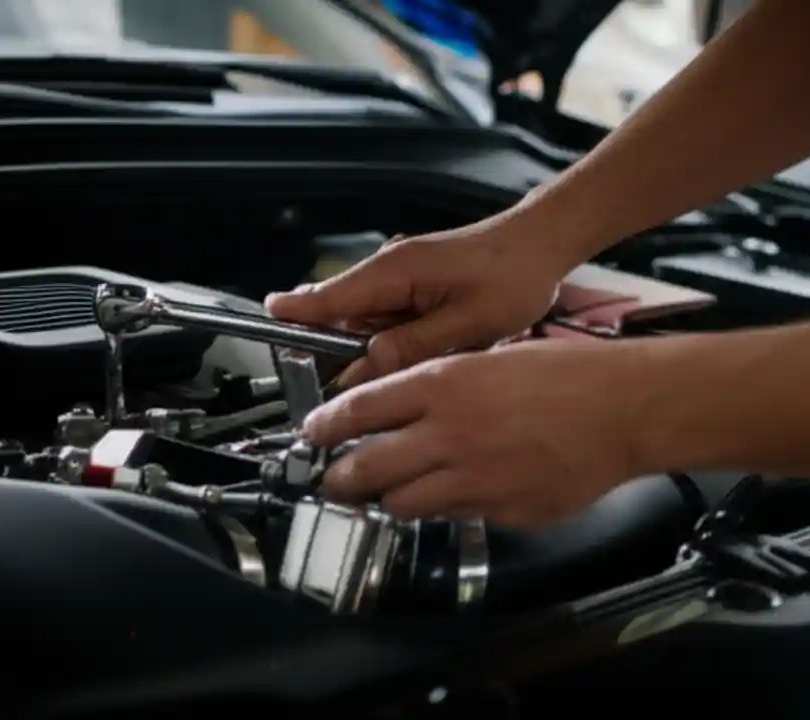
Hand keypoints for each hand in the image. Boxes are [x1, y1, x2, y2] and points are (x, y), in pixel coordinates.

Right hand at [264, 218, 567, 385]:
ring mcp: (402, 276)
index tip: (266, 327)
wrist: (543, 243)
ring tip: (398, 368)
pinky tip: (418, 353)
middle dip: (339, 352)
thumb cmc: (514, 275)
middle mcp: (389, 269)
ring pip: (366, 322)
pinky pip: (389, 317)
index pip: (328, 298)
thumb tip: (367, 366)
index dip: (295, 316)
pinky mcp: (416, 285)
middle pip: (341, 316)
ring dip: (373, 349)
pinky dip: (393, 339)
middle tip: (345, 390)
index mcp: (394, 272)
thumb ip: (412, 346)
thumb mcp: (466, 324)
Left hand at [301, 340, 641, 528]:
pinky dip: (444, 507)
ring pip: (399, 503)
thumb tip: (398, 407)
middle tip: (331, 479)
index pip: (360, 408)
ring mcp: (472, 478)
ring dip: (387, 498)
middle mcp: (448, 433)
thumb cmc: (566, 375)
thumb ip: (438, 387)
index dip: (326, 425)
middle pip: (364, 467)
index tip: (315, 432)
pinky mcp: (498, 510)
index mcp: (443, 384)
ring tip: (388, 492)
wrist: (622, 409)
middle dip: (338, 478)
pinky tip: (454, 492)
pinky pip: (451, 516)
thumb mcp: (489, 359)